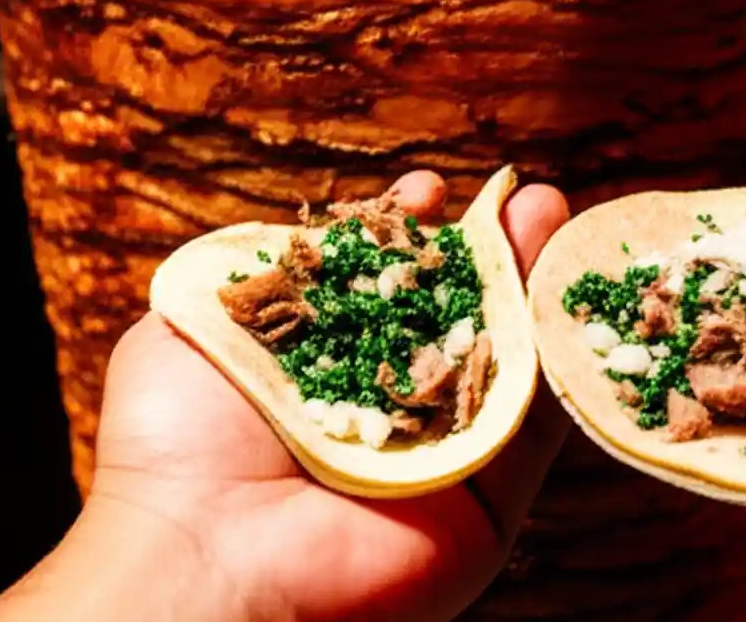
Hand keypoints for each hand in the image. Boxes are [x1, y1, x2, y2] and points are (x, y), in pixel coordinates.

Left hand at [0, 171, 571, 621]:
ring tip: (555, 214)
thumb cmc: (179, 440)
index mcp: (326, 368)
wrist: (207, 553)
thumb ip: (259, 270)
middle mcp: (389, 407)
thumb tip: (321, 232)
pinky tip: (566, 294)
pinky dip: (559, 361)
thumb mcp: (193, 321)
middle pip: (458, 318)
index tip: (429, 192)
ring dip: (536, 289)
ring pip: (507, 361)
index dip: (409, 238)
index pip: (384, 291)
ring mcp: (441, 454)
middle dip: (493, 252)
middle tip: (525, 196)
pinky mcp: (488, 502)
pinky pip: (537, 426)